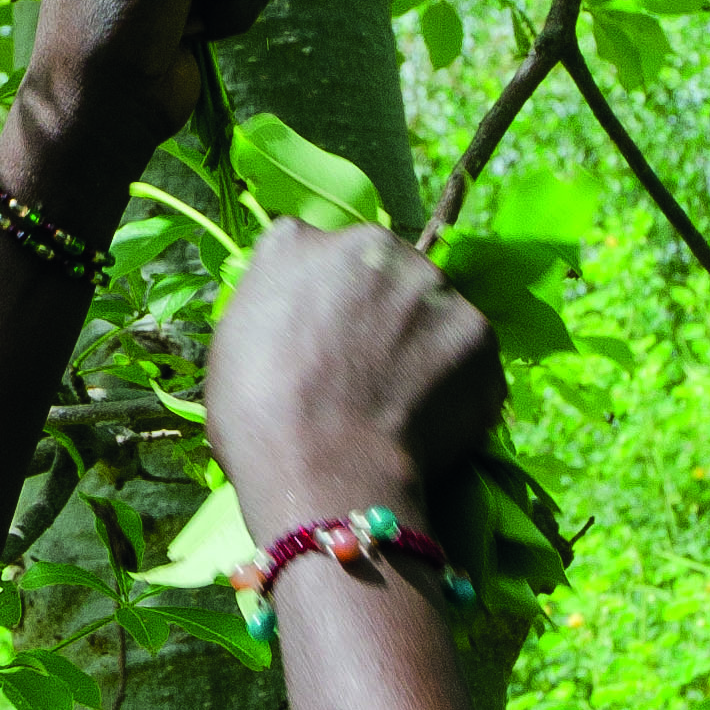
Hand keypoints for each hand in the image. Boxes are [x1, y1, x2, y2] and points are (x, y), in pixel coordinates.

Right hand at [202, 220, 503, 544]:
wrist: (323, 467)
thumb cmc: (257, 416)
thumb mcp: (233, 341)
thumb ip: (274, 304)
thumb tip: (301, 313)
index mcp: (297, 241)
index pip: (315, 253)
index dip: (321, 297)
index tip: (321, 335)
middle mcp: (371, 244)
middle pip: (381, 268)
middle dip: (377, 307)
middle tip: (364, 368)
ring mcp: (431, 285)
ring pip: (428, 306)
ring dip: (419, 340)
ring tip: (399, 399)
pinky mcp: (477, 330)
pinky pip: (465, 352)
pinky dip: (455, 380)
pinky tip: (428, 418)